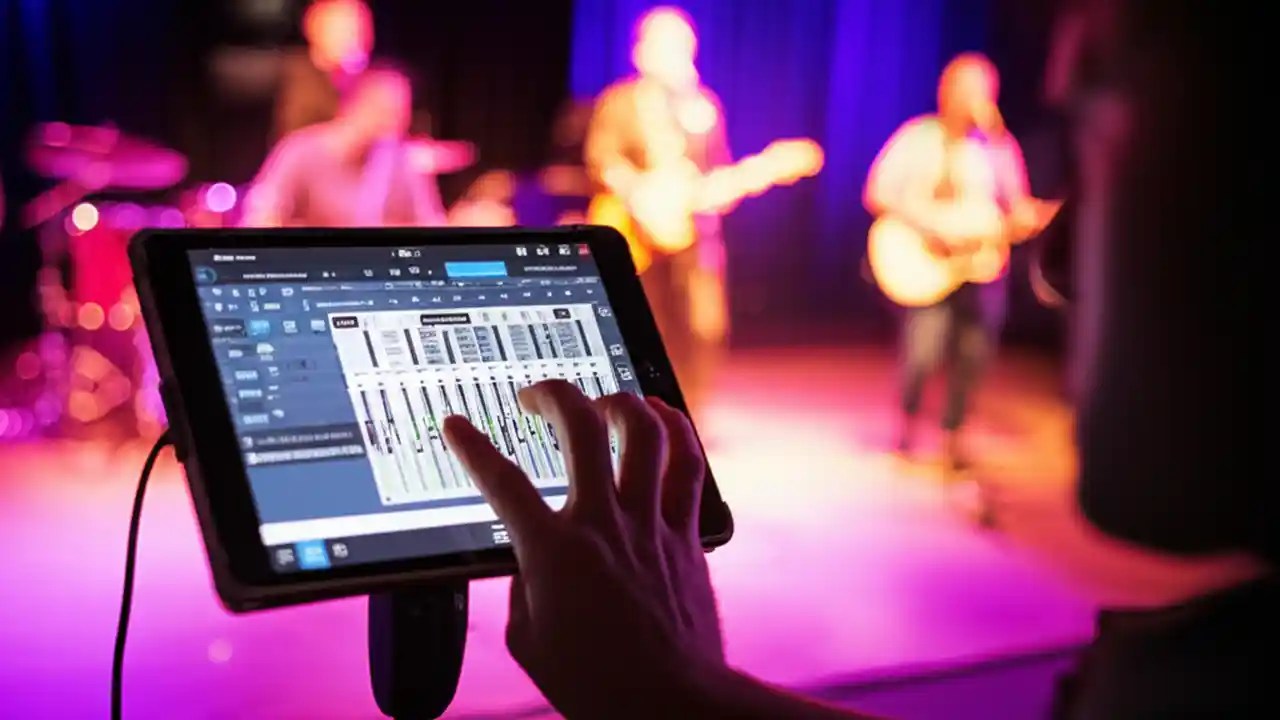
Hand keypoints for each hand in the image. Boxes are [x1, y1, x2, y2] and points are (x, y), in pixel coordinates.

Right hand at [443, 381, 723, 718]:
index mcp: (553, 553)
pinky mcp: (685, 535)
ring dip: (618, 403)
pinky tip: (663, 415)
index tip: (458, 426)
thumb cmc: (596, 684)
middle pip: (580, 428)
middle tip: (536, 396)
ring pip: (643, 433)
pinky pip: (688, 466)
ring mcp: (649, 525)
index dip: (472, 446)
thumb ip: (522, 584)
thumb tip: (529, 556)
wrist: (669, 703)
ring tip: (602, 401)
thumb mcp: (528, 640)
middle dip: (552, 395)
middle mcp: (602, 526)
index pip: (501, 481)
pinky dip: (678, 431)